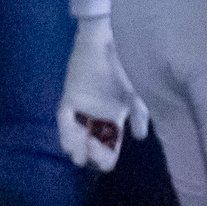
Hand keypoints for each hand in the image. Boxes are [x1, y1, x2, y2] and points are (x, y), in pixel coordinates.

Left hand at [57, 15, 147, 171]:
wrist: (111, 39)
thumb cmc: (129, 64)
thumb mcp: (138, 92)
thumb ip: (139, 114)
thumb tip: (140, 137)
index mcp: (116, 113)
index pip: (111, 140)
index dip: (109, 153)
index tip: (108, 166)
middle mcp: (98, 112)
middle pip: (93, 139)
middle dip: (94, 153)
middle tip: (94, 162)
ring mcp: (84, 105)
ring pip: (78, 132)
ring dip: (78, 145)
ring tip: (79, 157)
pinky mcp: (71, 95)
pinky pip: (66, 117)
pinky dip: (67, 131)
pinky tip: (69, 143)